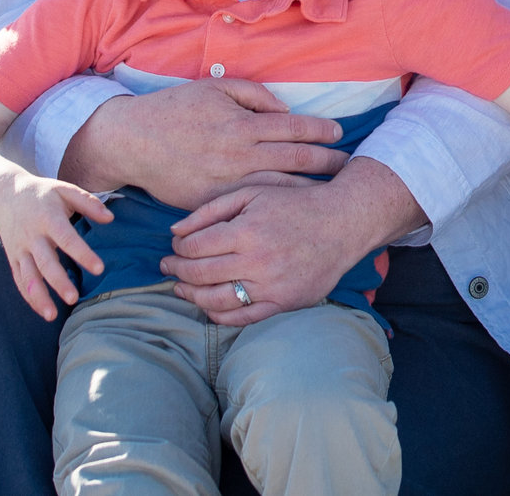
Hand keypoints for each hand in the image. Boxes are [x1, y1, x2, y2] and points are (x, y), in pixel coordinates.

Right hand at [0, 172, 111, 320]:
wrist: (5, 194)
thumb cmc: (42, 193)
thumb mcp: (64, 189)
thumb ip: (88, 202)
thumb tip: (111, 218)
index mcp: (47, 217)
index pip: (66, 238)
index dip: (82, 254)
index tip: (99, 268)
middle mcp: (31, 235)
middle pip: (45, 262)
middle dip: (58, 281)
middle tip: (73, 298)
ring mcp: (19, 249)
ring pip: (28, 276)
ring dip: (39, 296)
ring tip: (52, 315)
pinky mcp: (13, 258)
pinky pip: (20, 280)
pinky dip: (29, 296)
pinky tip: (43, 310)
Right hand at [63, 78, 346, 203]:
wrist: (132, 141)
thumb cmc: (175, 109)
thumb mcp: (215, 88)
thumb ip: (254, 95)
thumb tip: (285, 109)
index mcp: (241, 124)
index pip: (294, 128)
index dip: (321, 131)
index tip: (340, 134)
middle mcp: (238, 154)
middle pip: (295, 160)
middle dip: (326, 163)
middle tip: (349, 166)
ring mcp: (225, 182)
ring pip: (278, 189)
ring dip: (308, 189)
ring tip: (332, 193)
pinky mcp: (211, 202)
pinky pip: (249, 207)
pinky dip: (274, 208)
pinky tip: (293, 211)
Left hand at [162, 159, 423, 326]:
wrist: (342, 223)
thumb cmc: (294, 203)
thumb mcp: (254, 192)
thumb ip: (213, 209)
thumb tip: (175, 231)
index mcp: (247, 231)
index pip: (195, 248)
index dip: (178, 248)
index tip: (176, 246)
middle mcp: (257, 262)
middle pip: (200, 274)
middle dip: (177, 271)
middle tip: (168, 267)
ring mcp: (271, 286)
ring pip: (216, 300)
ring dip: (191, 295)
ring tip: (181, 287)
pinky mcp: (283, 303)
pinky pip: (242, 317)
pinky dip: (219, 314)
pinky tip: (208, 304)